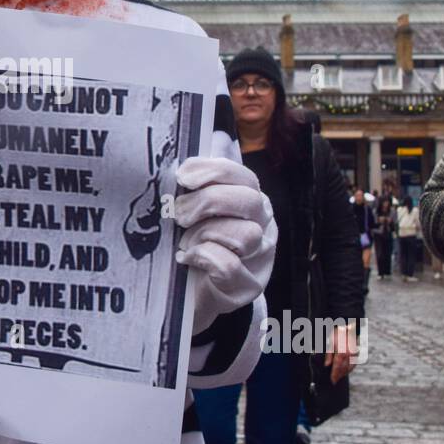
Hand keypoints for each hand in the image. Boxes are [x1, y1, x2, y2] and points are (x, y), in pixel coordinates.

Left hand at [172, 156, 275, 308]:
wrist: (189, 293)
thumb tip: (194, 150)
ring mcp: (261, 257)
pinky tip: (186, 258)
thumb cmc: (193, 242)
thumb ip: (196, 183)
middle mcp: (263, 226)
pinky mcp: (248, 285)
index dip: (214, 171)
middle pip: (249, 200)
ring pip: (245, 234)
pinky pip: (229, 266)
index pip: (244, 176)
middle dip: (208, 201)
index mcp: (251, 200)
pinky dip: (202, 258)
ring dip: (205, 234)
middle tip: (179, 214)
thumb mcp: (194, 209)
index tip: (182, 176)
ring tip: (185, 241)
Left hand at [323, 324, 357, 383]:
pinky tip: (345, 369)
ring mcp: (355, 354)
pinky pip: (354, 363)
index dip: (334, 375)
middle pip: (344, 369)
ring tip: (339, 376)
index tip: (332, 381)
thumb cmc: (337, 333)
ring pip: (350, 367)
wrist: (348, 325)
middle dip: (339, 375)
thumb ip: (329, 355)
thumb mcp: (330, 343)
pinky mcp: (357, 353)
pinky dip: (349, 368)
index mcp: (342, 353)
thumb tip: (327, 365)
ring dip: (345, 373)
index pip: (337, 368)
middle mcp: (350, 355)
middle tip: (335, 380)